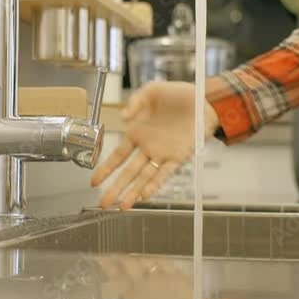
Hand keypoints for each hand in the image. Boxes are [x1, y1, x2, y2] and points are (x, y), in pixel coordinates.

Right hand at [91, 82, 218, 209]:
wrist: (204, 99)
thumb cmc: (179, 94)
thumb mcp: (152, 91)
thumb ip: (135, 102)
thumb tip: (122, 118)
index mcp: (138, 133)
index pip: (118, 156)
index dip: (106, 169)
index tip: (94, 182)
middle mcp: (148, 147)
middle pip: (128, 172)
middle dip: (115, 188)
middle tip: (104, 203)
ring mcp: (163, 154)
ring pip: (144, 177)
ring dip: (133, 192)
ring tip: (122, 207)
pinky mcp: (178, 156)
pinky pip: (165, 173)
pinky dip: (155, 184)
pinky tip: (145, 194)